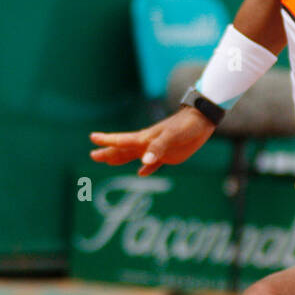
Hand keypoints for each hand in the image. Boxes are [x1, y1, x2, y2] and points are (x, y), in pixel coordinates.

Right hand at [89, 108, 214, 174]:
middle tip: (92, 155)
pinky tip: (141, 172)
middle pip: (124, 149)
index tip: (93, 137)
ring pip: (134, 155)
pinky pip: (153, 163)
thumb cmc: (186, 126)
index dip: (107, 140)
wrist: (202, 122)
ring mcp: (157, 149)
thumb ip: (158, 148)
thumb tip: (144, 162)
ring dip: (121, 158)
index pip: (122, 140)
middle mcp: (148, 144)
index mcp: (146, 138)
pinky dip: (147, 168)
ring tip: (108, 161)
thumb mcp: (172, 137)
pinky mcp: (168, 155)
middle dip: (108, 152)